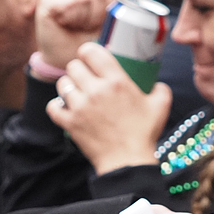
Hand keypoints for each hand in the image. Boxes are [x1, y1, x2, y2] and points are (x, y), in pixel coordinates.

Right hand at [34, 0, 144, 66]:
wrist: (70, 63)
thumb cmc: (92, 44)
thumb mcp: (113, 22)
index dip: (110, 8)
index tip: (103, 23)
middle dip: (98, 14)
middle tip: (89, 28)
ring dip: (85, 18)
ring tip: (78, 28)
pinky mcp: (48, 0)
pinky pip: (66, 2)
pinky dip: (70, 17)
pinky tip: (67, 24)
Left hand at [48, 42, 171, 173]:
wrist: (128, 161)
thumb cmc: (144, 134)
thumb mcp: (160, 106)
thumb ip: (160, 89)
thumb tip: (156, 84)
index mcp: (116, 81)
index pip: (90, 51)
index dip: (88, 52)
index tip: (90, 57)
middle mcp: (95, 90)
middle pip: (73, 66)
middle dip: (78, 69)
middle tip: (85, 78)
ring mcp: (80, 106)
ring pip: (62, 84)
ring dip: (68, 86)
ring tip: (76, 93)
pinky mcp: (70, 122)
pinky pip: (53, 106)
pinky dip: (57, 106)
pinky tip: (64, 108)